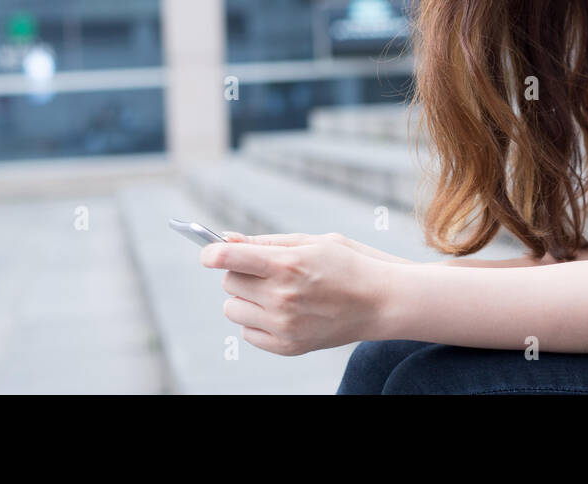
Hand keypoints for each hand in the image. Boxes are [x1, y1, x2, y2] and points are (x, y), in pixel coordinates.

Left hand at [200, 232, 394, 355]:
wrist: (381, 302)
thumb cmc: (348, 264)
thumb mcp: (312, 242)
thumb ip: (266, 242)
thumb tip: (226, 240)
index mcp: (287, 265)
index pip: (230, 258)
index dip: (212, 252)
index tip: (206, 252)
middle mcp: (282, 297)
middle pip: (228, 282)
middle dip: (239, 272)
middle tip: (263, 270)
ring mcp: (284, 325)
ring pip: (232, 309)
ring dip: (245, 299)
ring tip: (272, 293)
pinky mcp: (288, 346)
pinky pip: (247, 333)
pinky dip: (257, 322)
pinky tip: (281, 312)